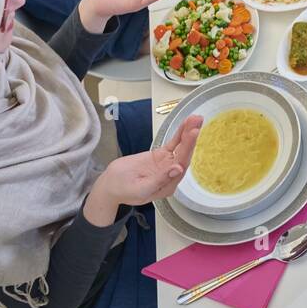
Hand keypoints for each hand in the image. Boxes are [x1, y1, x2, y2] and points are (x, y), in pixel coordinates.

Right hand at [86, 116, 202, 221]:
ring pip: (180, 147)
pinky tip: (186, 124)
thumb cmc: (121, 189)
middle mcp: (171, 175)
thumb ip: (160, 179)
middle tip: (197, 122)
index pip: (181, 165)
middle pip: (184, 154)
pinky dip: (179, 133)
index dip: (187, 149)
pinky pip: (173, 143)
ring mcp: (166, 164)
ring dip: (188, 133)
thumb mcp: (140, 188)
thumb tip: (177, 169)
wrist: (110, 185)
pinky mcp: (161, 156)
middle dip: (191, 138)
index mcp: (168, 186)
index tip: (192, 134)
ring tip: (195, 118)